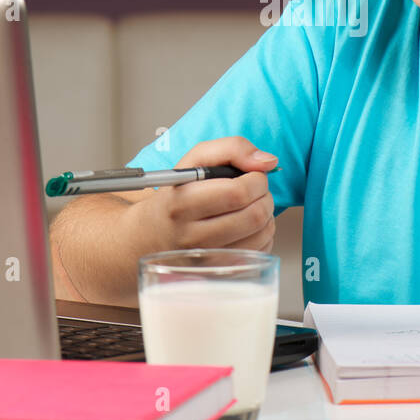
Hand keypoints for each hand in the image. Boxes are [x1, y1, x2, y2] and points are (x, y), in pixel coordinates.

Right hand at [132, 136, 278, 253]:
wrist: (150, 235)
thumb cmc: (177, 195)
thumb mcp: (194, 159)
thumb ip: (232, 148)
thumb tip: (268, 161)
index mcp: (182, 203)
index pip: (237, 193)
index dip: (256, 180)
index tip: (251, 176)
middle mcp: (192, 235)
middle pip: (254, 215)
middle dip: (264, 196)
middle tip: (254, 191)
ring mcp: (207, 259)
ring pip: (261, 235)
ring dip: (266, 215)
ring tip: (249, 207)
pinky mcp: (219, 271)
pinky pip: (261, 252)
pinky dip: (263, 235)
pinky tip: (247, 226)